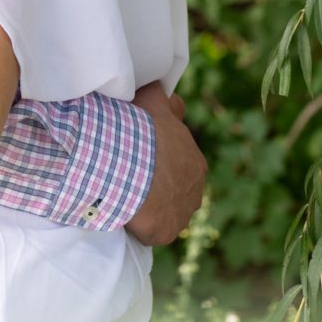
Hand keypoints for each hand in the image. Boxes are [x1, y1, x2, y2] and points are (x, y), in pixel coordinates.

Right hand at [125, 82, 207, 246]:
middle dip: (158, 186)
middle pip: (176, 191)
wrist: (130, 163)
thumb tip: (166, 88)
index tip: (143, 157)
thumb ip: (163, 98)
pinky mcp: (164, 233)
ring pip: (167, 212)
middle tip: (131, 176)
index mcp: (196, 163)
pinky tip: (125, 214)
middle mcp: (195, 192)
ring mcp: (181, 215)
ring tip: (127, 197)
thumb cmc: (142, 131)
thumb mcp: (154, 103)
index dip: (162, 161)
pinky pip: (152, 231)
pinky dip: (140, 226)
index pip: (180, 164)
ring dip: (151, 207)